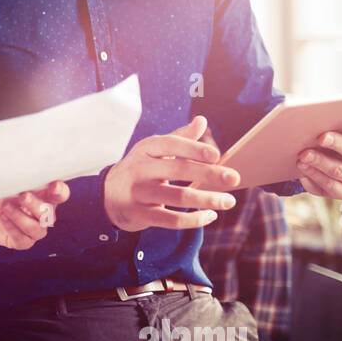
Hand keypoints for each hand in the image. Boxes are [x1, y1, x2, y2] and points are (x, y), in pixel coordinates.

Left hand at [0, 180, 69, 249]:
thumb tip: (24, 168)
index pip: (60, 194)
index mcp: (44, 196)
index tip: (53, 185)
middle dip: (36, 205)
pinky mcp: (22, 242)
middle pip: (49, 214)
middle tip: (22, 196)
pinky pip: (24, 240)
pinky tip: (3, 218)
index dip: (60, 191)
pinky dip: (13, 229)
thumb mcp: (7, 182)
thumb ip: (19, 178)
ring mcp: (33, 229)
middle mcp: (42, 214)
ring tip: (6, 207)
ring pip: (37, 229)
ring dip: (21, 218)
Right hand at [102, 115, 238, 231]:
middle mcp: (141, 169)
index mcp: (146, 149)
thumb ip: (179, 138)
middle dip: (209, 174)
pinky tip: (210, 216)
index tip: (217, 155)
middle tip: (234, 178)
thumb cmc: (139, 169)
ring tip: (229, 201)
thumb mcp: (153, 150)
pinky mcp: (141, 215)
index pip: (170, 145)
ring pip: (178, 197)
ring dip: (207, 200)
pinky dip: (194, 220)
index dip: (193, 149)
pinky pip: (172, 220)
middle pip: (178, 170)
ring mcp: (139, 193)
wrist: (107, 195)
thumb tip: (202, 120)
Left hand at [297, 111, 341, 198]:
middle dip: (338, 144)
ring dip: (321, 162)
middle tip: (320, 137)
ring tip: (303, 154)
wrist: (318, 156)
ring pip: (341, 171)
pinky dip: (315, 176)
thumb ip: (330, 118)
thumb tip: (313, 113)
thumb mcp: (331, 124)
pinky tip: (302, 167)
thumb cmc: (328, 133)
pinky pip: (331, 186)